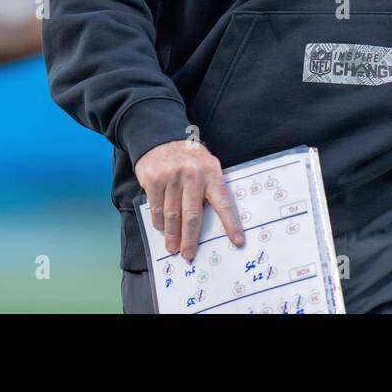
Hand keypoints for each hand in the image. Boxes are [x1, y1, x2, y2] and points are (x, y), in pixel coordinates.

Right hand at [134, 139, 244, 261]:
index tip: (237, 241)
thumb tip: (212, 220)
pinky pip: (157, 208)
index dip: (231, 223)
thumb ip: (210, 188)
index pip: (224, 202)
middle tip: (188, 254)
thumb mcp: (207, 165)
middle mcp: (193, 175)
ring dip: (172, 235)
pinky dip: (159, 222)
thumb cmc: (189, 157)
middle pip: (193, 215)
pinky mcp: (154, 179)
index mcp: (212, 173)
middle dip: (190, 239)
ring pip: (172, 214)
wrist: (161, 136)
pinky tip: (161, 229)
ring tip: (173, 247)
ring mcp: (172, 177)